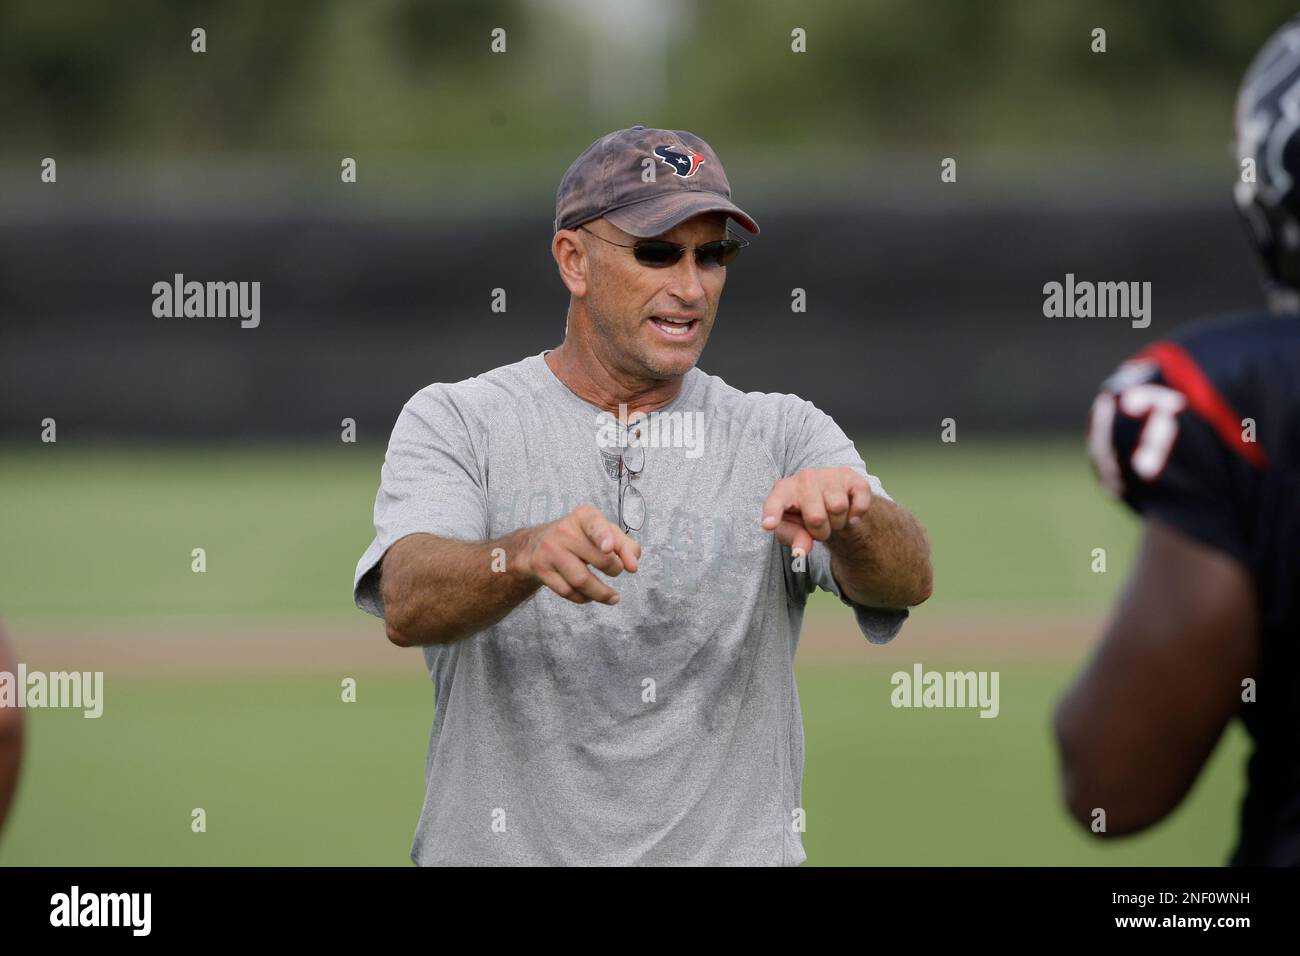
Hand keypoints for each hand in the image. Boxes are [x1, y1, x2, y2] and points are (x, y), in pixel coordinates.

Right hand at [513, 504, 640, 604]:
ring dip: (601, 593)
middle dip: (615, 570)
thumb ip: (625, 546)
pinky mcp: (540, 568)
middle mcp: (564, 530)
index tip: (608, 549)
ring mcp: (550, 549)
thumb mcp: (604, 533)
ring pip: (581, 580)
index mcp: (584, 516)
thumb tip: (633, 566)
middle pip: (599, 559)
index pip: (595, 524)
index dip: (603, 536)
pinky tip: (589, 595)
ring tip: (613, 597)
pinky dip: (583, 598)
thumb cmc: (579, 538)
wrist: (536, 544)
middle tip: (617, 571)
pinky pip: (567, 591)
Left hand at [760, 467, 871, 556]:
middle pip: (816, 518)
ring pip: (838, 508)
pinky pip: (860, 503)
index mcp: (783, 491)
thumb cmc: (804, 514)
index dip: (772, 513)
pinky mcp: (851, 477)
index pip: (775, 502)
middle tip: (819, 528)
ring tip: (832, 518)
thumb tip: (801, 551)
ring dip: (838, 523)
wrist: (831, 500)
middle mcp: (804, 478)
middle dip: (821, 532)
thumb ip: (794, 540)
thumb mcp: (793, 529)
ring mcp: (829, 475)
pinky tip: (849, 513)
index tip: (768, 525)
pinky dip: (856, 516)